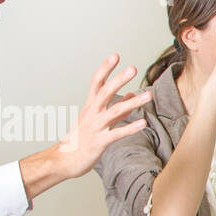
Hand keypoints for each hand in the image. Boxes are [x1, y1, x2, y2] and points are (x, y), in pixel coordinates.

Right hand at [56, 55, 151, 177]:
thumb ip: (118, 108)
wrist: (66, 160)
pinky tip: (143, 123)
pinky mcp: (100, 142)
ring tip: (148, 95)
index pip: (96, 82)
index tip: (116, 56)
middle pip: (104, 92)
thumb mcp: (100, 120)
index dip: (105, 69)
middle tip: (133, 68)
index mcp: (90, 106)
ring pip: (114, 111)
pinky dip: (130, 128)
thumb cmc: (83, 140)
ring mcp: (95, 127)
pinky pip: (117, 133)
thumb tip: (133, 94)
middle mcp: (92, 114)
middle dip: (118, 79)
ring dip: (133, 102)